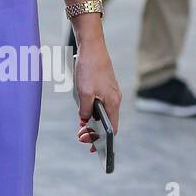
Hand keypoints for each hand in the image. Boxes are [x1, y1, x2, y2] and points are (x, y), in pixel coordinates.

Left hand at [74, 36, 121, 152]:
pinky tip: (83, 110)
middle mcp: (115, 99)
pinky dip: (92, 109)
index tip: (93, 147)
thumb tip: (84, 120)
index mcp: (113, 103)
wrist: (92, 47)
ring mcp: (110, 92)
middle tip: (81, 136)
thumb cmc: (89, 69)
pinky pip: (99, 102)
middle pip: (107, 121)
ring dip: (92, 120)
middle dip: (95, 131)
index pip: (112, 128)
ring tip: (81, 126)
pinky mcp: (104, 85)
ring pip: (102, 111)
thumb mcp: (84, 92)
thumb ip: (85, 109)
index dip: (103, 140)